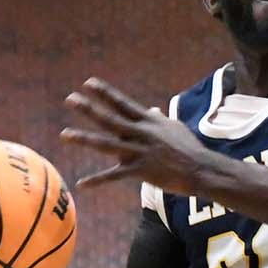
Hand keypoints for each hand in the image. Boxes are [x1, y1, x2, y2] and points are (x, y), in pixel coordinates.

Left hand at [61, 77, 213, 192]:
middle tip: (70, 99)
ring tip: (65, 134)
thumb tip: (152, 110)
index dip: (105, 93)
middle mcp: (141, 133)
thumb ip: (159, 119)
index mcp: (148, 121)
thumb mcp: (174, 128)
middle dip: (89, 109)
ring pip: (107, 144)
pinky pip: (115, 176)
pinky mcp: (141, 171)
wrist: (201, 169)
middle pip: (110, 119)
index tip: (88, 83)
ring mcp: (140, 152)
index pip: (122, 103)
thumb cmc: (189, 148)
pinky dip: (97, 181)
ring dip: (84, 139)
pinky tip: (82, 184)